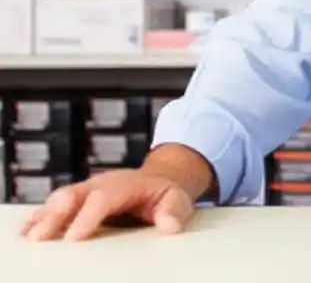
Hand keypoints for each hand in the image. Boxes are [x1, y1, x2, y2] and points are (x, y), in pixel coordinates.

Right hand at [19, 168, 194, 241]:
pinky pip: (54, 206)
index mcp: (123, 184)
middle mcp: (99, 184)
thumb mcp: (177, 199)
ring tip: (28, 236)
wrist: (159, 180)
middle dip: (55, 216)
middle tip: (40, 237)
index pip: (102, 198)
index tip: (74, 238)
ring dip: (42, 217)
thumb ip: (174, 212)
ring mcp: (86, 191)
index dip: (87, 217)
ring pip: (59, 200)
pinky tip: (26, 230)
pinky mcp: (77, 200)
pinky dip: (38, 217)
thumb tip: (169, 226)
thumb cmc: (165, 193)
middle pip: (72, 196)